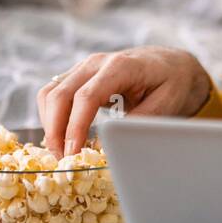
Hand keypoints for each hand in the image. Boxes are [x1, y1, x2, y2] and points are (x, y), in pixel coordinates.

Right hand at [37, 47, 212, 157]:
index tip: (72, 153)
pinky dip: (50, 116)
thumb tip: (116, 141)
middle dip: (55, 130)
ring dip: (49, 124)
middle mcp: (96, 62)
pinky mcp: (78, 75)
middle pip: (60, 94)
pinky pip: (53, 93)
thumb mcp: (167, 102)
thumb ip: (142, 119)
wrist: (170, 63)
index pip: (87, 96)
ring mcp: (84, 67)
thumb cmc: (171, 82)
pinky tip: (60, 136)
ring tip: (59, 152)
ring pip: (50, 93)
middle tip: (62, 159)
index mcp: (121, 66)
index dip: (75, 127)